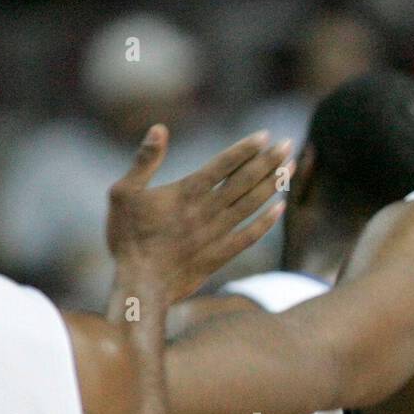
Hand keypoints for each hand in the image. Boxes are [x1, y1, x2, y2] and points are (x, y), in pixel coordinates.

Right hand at [106, 124, 289, 302]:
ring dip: (272, 185)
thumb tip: (159, 128)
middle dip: (268, 161)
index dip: (245, 149)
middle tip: (288, 145)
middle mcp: (206, 210)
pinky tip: (280, 208)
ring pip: (250, 205)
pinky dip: (265, 222)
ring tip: (290, 168)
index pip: (222, 164)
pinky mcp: (219, 256)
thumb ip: (144, 160)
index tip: (265, 136)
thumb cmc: (126, 238)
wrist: (140, 284)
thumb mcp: (123, 192)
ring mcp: (216, 234)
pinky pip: (248, 236)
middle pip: (244, 181)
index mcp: (186, 192)